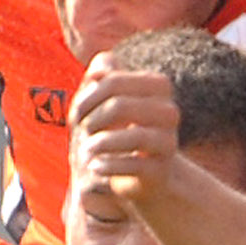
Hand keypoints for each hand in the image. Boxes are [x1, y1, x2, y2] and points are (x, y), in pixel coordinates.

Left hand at [70, 59, 182, 202]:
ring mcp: (168, 142)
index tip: (76, 114)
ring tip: (85, 150)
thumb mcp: (110, 100)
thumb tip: (97, 71)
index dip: (88, 97)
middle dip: (92, 120)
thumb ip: (102, 78)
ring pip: (134, 137)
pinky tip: (95, 167)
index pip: (114, 82)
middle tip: (81, 133)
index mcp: (158, 86)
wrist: (144, 173)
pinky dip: (107, 166)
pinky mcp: (161, 170)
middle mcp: (169, 112)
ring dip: (99, 144)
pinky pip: (133, 166)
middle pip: (120, 106)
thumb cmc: (122, 129)